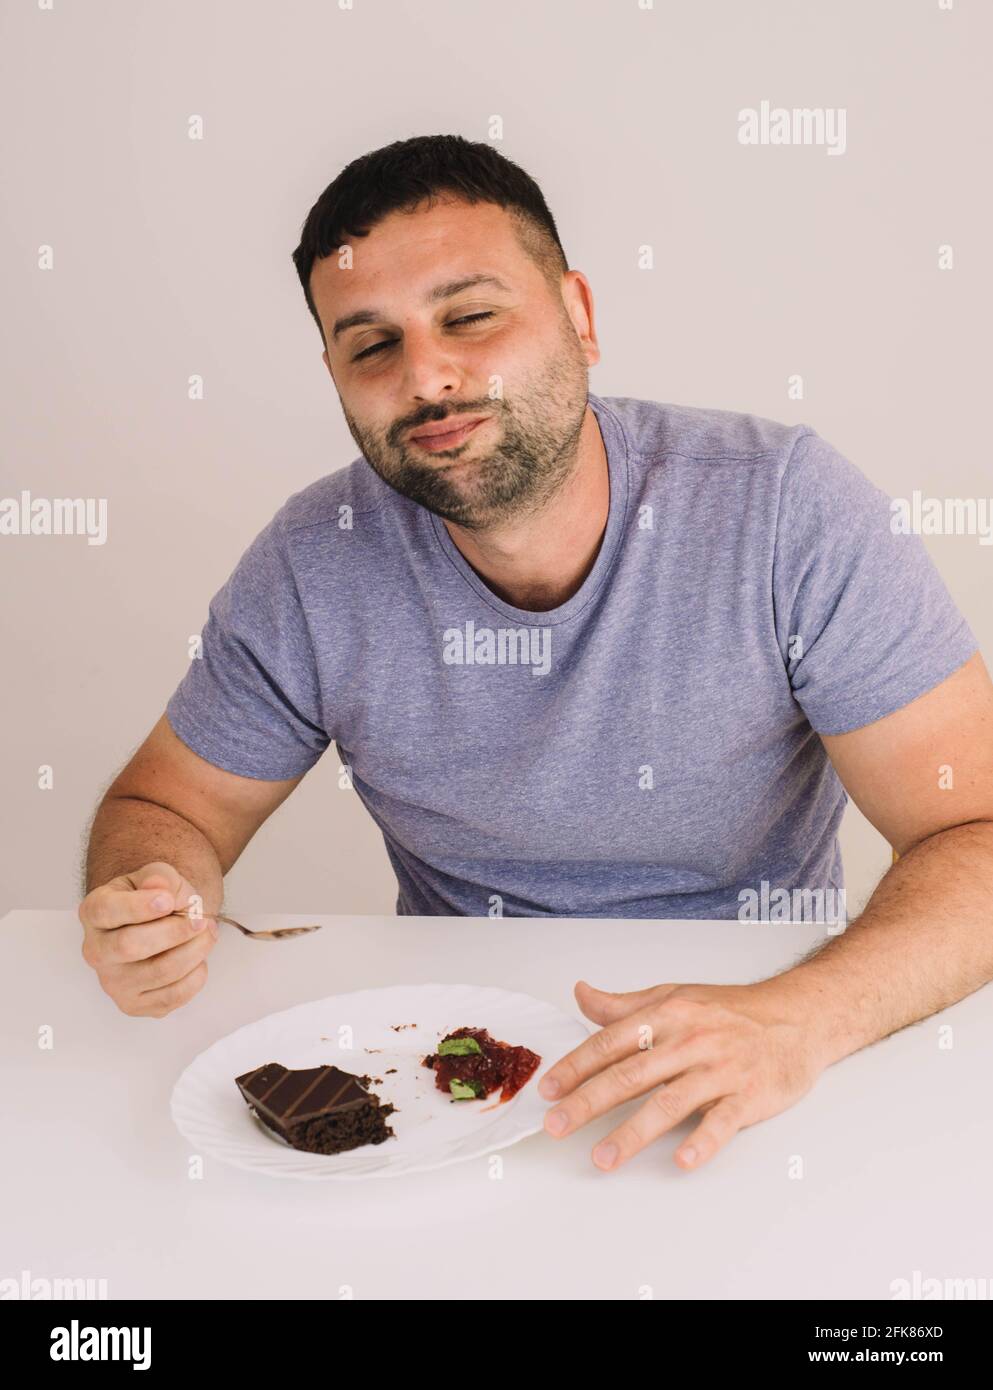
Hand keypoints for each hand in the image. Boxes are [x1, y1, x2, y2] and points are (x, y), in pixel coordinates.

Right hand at [78, 861, 218, 1017]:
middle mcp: (96, 950)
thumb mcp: (157, 877)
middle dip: (175, 931)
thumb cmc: (153, 900)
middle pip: (131, 945)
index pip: (108, 911)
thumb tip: (160, 889)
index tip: (168, 901)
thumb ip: (161, 877)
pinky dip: (195, 975)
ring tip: (207, 934)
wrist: (158, 925)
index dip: (139, 907)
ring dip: (194, 950)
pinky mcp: (134, 1004)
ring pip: (159, 972)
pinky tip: (198, 959)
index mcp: (94, 912)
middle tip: (200, 920)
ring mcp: (113, 982)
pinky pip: (172, 996)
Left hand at [538, 979, 825, 1172]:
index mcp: (669, 1014)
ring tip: (602, 1158)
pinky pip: (722, 1122)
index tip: (548, 1089)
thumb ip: (625, 1005)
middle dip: (589, 1102)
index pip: (612, 1041)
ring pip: (669, 1103)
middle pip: (631, 1074)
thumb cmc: (731, 1010)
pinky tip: (681, 1162)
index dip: (577, 1065)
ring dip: (632, 1133)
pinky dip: (702, 1142)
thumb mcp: (675, 996)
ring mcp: (720, 1070)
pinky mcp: (749, 1096)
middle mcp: (690, 1040)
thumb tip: (581, 995)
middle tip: (557, 1126)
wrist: (798, 1017)